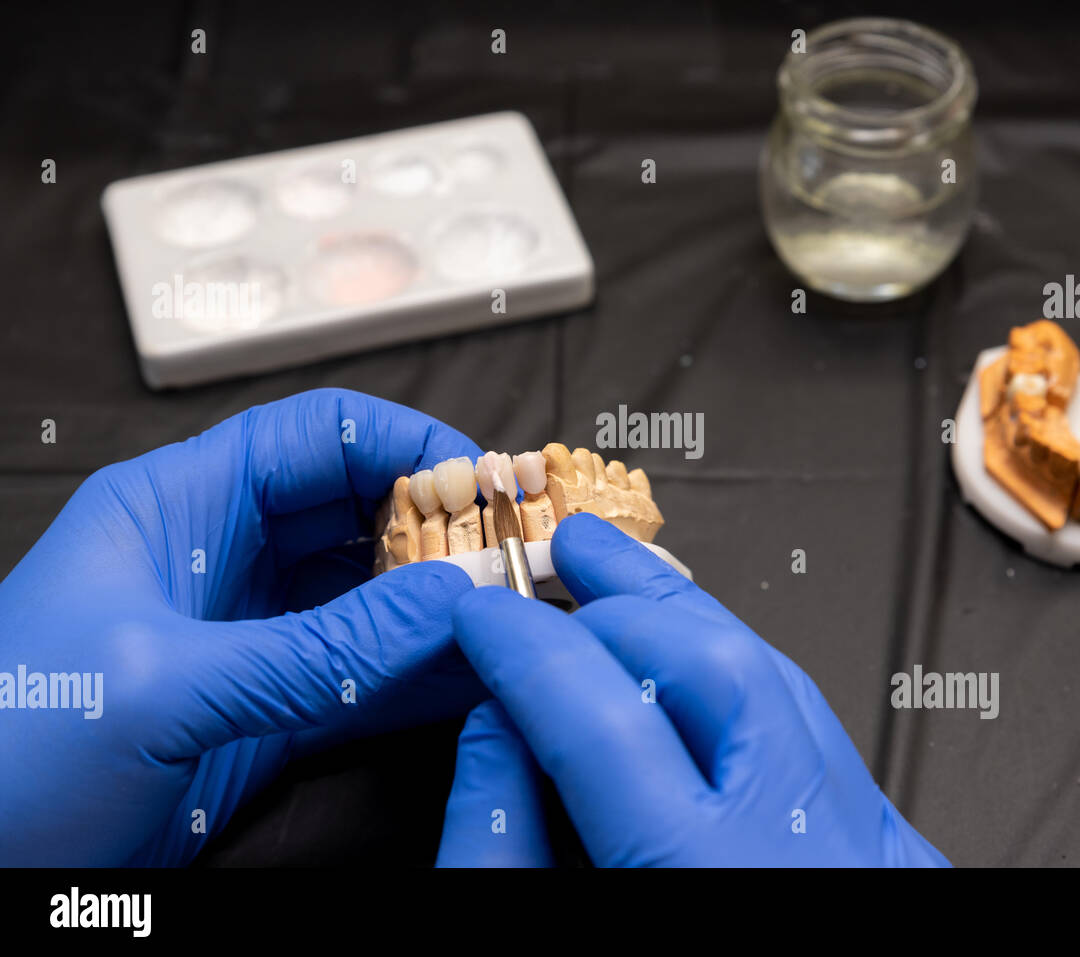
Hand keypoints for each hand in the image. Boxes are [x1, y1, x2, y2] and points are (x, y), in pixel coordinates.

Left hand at [0, 388, 486, 864]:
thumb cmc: (7, 752)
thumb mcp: (165, 686)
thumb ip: (320, 649)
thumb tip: (448, 601)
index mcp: (180, 507)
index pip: (318, 436)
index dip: (408, 446)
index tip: (488, 482)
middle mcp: (224, 558)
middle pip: (359, 512)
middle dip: (444, 529)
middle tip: (520, 557)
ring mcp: (252, 636)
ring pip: (372, 596)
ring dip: (443, 605)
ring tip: (517, 618)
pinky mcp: (268, 710)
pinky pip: (365, 677)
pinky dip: (422, 677)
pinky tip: (476, 681)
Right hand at [438, 512, 948, 866]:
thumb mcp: (536, 943)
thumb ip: (500, 843)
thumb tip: (492, 730)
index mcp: (705, 879)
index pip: (598, 708)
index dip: (525, 643)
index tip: (481, 612)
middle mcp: (797, 846)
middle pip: (707, 666)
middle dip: (619, 597)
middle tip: (557, 560)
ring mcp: (862, 845)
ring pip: (775, 675)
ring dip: (688, 612)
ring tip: (625, 571)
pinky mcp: (887, 853)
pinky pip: (811, 723)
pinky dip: (744, 670)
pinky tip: (701, 653)